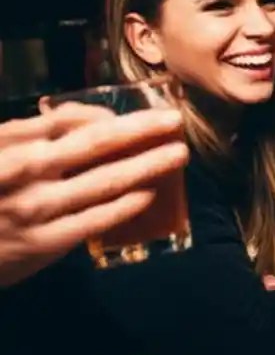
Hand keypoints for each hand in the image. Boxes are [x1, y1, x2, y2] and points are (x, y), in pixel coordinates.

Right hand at [0, 104, 187, 286]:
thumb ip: (38, 129)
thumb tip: (95, 117)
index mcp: (12, 144)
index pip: (73, 120)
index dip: (116, 115)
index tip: (151, 111)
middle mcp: (25, 171)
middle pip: (96, 144)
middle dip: (143, 132)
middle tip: (177, 123)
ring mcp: (36, 209)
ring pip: (104, 182)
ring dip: (147, 166)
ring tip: (177, 155)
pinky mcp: (43, 243)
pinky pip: (95, 220)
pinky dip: (126, 205)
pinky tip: (149, 193)